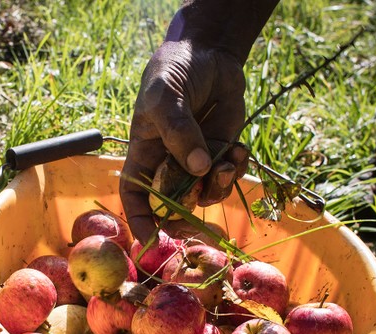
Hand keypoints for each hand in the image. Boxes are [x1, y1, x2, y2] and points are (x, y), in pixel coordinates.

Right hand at [120, 15, 255, 242]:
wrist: (209, 53)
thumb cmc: (172, 71)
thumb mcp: (165, 97)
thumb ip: (179, 132)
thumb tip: (198, 169)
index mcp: (145, 154)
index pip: (135, 195)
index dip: (139, 220)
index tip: (151, 238)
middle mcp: (169, 163)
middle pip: (173, 204)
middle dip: (189, 213)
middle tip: (202, 213)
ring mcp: (197, 160)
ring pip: (206, 193)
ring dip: (220, 185)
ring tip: (228, 160)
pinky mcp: (222, 152)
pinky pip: (229, 175)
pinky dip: (237, 168)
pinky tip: (240, 148)